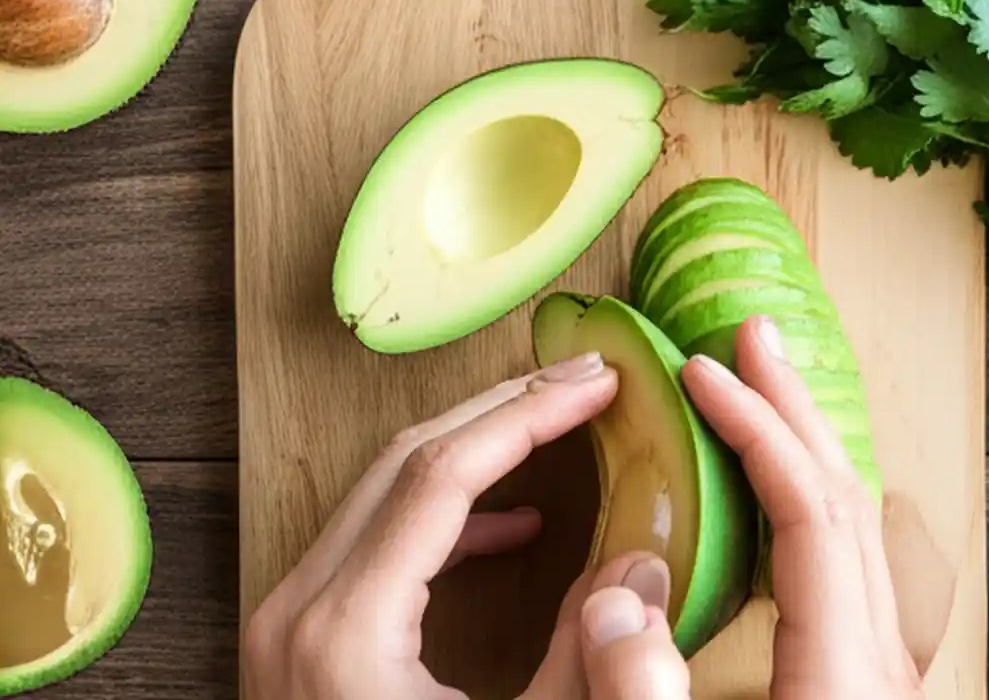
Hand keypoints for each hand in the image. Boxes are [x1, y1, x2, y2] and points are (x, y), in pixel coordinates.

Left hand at [244, 352, 689, 699]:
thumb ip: (586, 659)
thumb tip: (643, 563)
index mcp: (348, 626)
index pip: (445, 474)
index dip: (529, 415)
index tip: (595, 384)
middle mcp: (302, 604)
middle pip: (408, 461)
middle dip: (505, 410)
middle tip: (584, 380)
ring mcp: (292, 616)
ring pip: (387, 488)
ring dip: (476, 450)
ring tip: (556, 427)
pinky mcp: (304, 633)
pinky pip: (380, 537)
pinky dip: (450, 513)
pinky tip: (513, 523)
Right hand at [682, 315, 922, 699]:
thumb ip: (646, 686)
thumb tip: (613, 593)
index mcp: (844, 672)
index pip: (811, 512)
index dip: (756, 430)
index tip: (702, 375)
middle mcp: (879, 656)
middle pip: (848, 500)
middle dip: (794, 408)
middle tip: (751, 339)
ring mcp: (880, 665)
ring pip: (858, 526)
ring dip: (807, 446)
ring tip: (764, 390)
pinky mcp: (864, 678)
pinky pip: (847, 557)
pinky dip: (810, 494)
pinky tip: (778, 486)